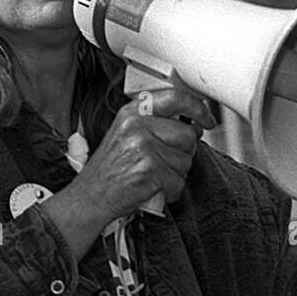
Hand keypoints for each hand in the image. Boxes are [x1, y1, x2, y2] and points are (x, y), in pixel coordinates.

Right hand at [74, 88, 214, 223]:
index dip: (197, 108)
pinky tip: (153, 188)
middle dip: (183, 152)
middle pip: (187, 134)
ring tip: (153, 175)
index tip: (206, 118)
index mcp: (132, 113)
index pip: (174, 98)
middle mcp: (137, 126)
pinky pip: (178, 181)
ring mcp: (144, 147)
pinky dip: (170, 190)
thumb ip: (154, 123)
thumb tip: (192, 124)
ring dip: (175, 173)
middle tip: (164, 162)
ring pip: (186, 160)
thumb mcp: (125, 133)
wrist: (90, 197)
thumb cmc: (108, 169)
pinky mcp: (150, 170)